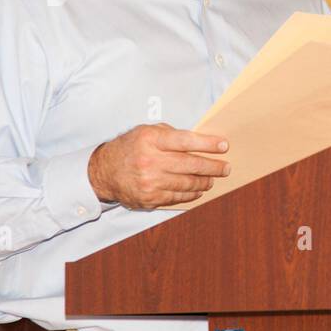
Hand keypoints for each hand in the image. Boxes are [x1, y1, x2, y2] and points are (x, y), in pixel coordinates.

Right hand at [87, 123, 229, 209]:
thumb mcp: (146, 132)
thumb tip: (200, 141)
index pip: (186, 141)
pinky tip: (198, 189)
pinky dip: (192, 193)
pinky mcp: (150, 198)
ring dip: (205, 181)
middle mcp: (150, 161)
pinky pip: (178, 197)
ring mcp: (150, 182)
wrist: (104, 172)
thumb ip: (170, 135)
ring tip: (213, 178)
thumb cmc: (130, 148)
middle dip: (213, 167)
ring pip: (188, 183)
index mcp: (150, 140)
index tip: (224, 146)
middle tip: (226, 167)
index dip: (208, 144)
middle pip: (191, 165)